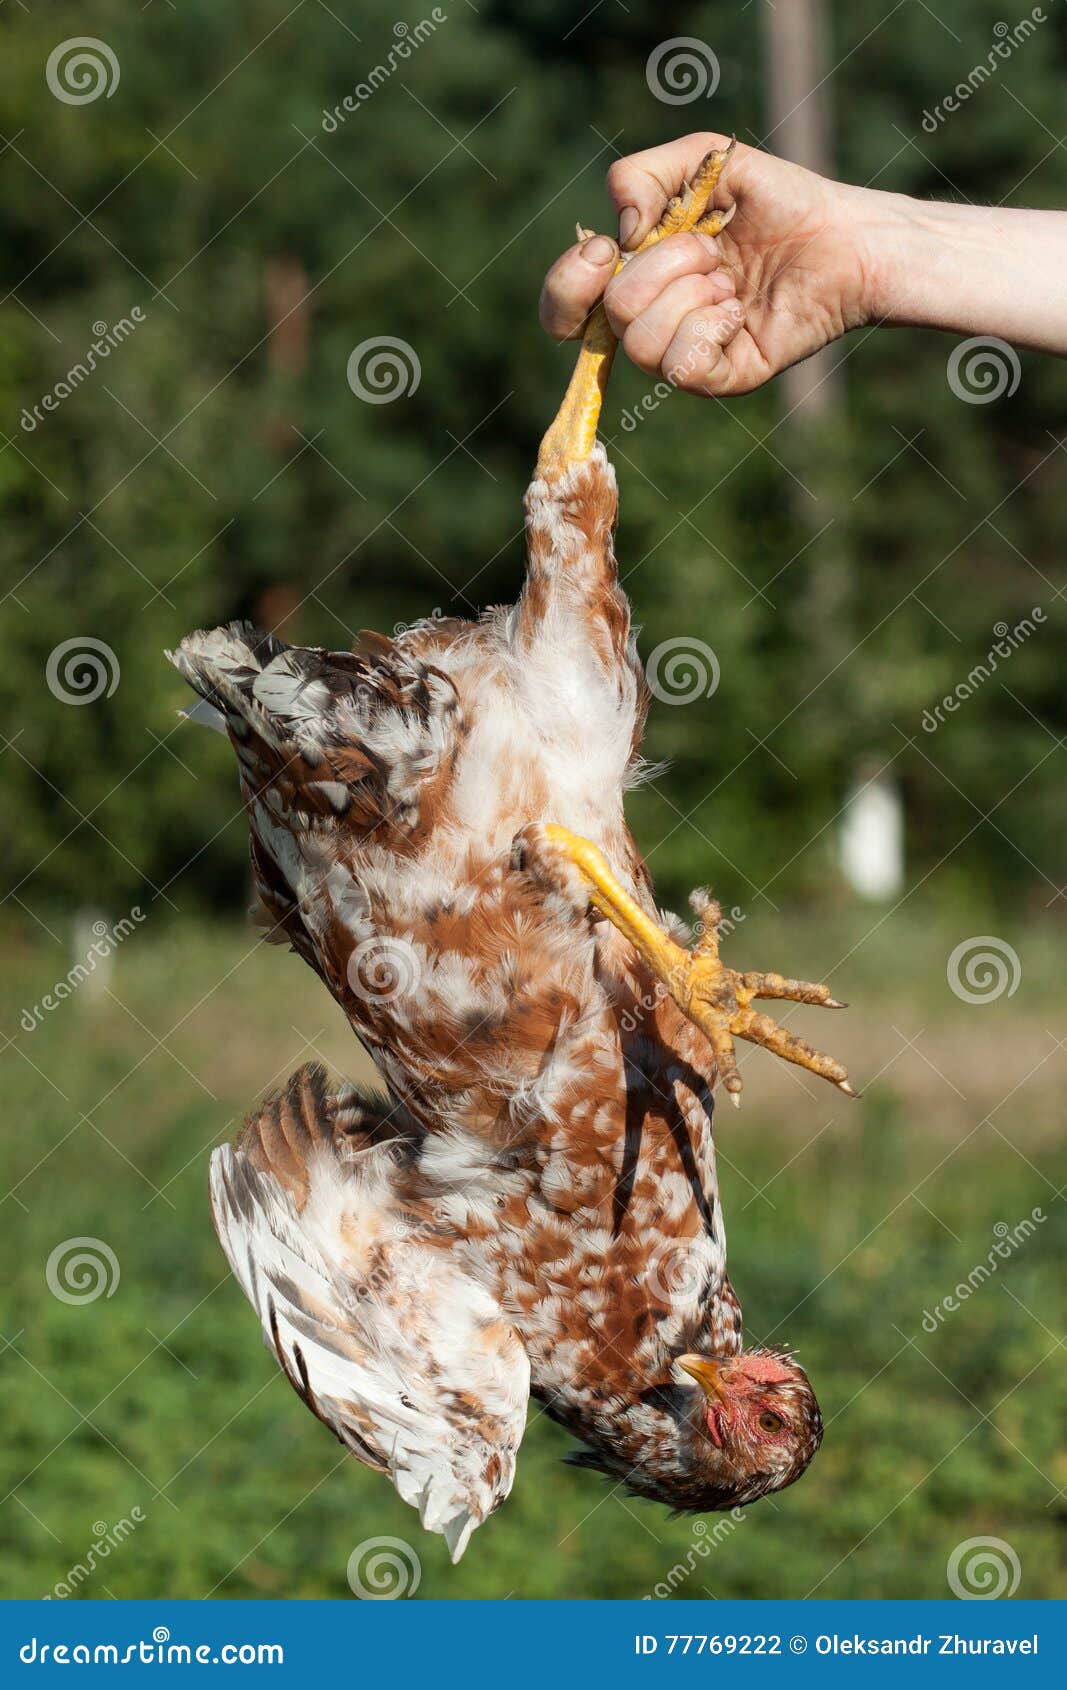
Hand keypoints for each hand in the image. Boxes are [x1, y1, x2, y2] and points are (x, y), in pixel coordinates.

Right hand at [539, 133, 874, 396]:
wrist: (843, 236)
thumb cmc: (777, 199)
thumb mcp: (703, 161)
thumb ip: (641, 174)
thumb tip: (619, 236)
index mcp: (636, 277)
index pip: (565, 310)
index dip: (569, 284)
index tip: (606, 247)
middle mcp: (653, 323)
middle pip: (607, 317)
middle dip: (658, 268)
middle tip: (708, 251)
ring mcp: (684, 356)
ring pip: (640, 342)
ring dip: (689, 293)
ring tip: (730, 279)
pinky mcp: (719, 379)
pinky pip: (680, 367)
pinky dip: (708, 326)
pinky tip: (740, 310)